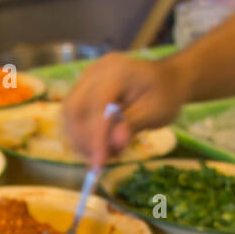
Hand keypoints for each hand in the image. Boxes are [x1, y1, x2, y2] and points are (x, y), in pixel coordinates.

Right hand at [62, 53, 191, 165]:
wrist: (166, 81)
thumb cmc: (164, 96)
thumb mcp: (156, 112)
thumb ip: (133, 125)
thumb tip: (115, 143)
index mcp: (117, 71)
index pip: (97, 103)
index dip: (95, 135)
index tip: (99, 162)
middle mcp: (96, 71)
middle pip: (74, 107)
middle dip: (82, 139)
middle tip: (97, 162)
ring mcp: (87, 79)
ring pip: (69, 112)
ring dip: (79, 139)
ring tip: (99, 155)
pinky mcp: (83, 89)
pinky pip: (73, 114)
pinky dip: (80, 134)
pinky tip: (96, 146)